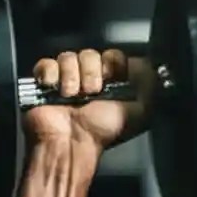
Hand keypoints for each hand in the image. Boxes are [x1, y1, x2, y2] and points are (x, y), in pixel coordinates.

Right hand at [23, 49, 152, 147]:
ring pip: (69, 57)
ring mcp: (66, 79)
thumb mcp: (140, 112)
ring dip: (72, 77)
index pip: (113, 56)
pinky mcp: (46, 81)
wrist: (70, 142)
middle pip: (90, 54)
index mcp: (111, 83)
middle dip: (92, 72)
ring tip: (72, 97)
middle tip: (92, 93)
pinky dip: (51, 75)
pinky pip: (47, 64)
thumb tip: (150, 66)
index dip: (113, 63)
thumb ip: (150, 89)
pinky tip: (56, 90)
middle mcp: (89, 79)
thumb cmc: (103, 132)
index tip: (113, 79)